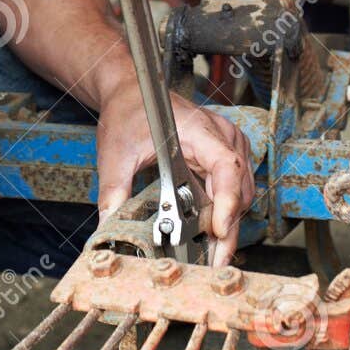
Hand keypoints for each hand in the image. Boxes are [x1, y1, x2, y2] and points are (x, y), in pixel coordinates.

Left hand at [95, 67, 255, 267]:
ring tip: (211, 252)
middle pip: (239, 188)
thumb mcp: (116, 153)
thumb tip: (109, 226)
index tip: (219, 231)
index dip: (227, 202)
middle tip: (213, 260)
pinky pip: (234, 186)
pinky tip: (210, 231)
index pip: (227, 167)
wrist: (133, 89)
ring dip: (229, 221)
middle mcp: (221, 136)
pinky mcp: (222, 154)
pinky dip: (225, 210)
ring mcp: (226, 144)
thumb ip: (113, 190)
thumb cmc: (130, 109)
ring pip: (241, 191)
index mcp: (199, 130)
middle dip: (228, 226)